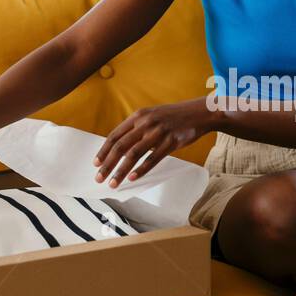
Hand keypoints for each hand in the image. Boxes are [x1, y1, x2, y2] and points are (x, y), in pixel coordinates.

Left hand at [95, 98, 211, 187]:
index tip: (96, 163)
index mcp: (138, 116)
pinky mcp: (171, 141)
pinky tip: (133, 178)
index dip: (104, 151)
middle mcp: (145, 123)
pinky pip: (153, 159)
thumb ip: (137, 128)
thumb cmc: (174, 117)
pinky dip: (141, 170)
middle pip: (120, 147)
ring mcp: (158, 132)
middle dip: (107, 164)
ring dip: (121, 171)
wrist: (199, 113)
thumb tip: (122, 146)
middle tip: (99, 178)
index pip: (115, 136)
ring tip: (114, 182)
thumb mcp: (152, 116)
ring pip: (133, 155)